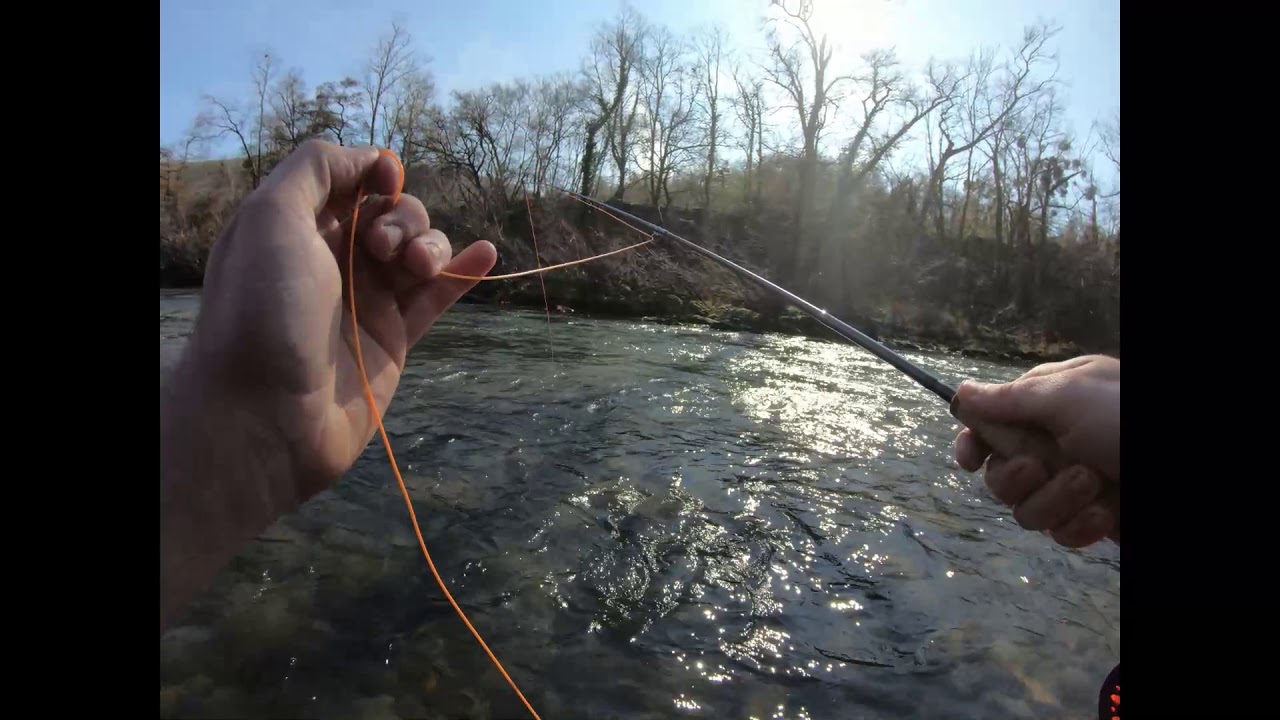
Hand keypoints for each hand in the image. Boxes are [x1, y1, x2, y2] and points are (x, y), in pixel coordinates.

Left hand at [161, 140, 494, 629]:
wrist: (267, 415)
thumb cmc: (263, 310)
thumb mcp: (270, 216)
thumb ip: (316, 168)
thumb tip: (371, 159)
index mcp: (294, 227)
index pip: (348, 181)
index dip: (374, 172)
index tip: (387, 180)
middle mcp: (330, 260)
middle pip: (390, 214)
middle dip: (402, 217)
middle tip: (381, 250)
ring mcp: (364, 301)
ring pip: (417, 252)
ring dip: (430, 245)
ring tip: (418, 268)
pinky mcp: (393, 340)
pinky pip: (436, 297)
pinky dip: (463, 272)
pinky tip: (484, 253)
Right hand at [953, 355, 1119, 547]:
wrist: (1193, 476)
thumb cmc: (1128, 420)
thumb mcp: (1069, 395)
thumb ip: (1010, 399)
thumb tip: (959, 394)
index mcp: (1047, 405)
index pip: (989, 425)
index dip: (972, 443)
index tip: (969, 459)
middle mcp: (1054, 445)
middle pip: (998, 474)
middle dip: (1017, 476)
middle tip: (1043, 466)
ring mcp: (1071, 484)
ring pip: (1025, 509)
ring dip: (1056, 500)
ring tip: (1094, 485)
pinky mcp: (1090, 520)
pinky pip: (1059, 534)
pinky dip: (1080, 526)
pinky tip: (1106, 514)